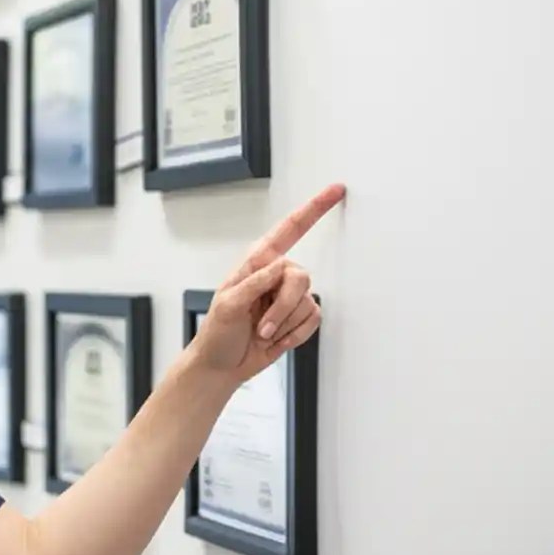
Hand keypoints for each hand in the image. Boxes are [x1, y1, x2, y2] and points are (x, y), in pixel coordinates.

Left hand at [189, 183, 345, 383]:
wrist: (223, 364)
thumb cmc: (218, 332)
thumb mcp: (228, 304)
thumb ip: (255, 283)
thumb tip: (280, 268)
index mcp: (257, 262)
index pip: (289, 230)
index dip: (313, 209)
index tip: (336, 190)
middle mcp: (276, 274)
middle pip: (302, 278)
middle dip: (283, 306)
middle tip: (262, 325)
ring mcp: (288, 297)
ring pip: (307, 303)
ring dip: (284, 325)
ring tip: (263, 333)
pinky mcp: (298, 317)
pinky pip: (312, 321)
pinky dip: (293, 336)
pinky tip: (275, 339)